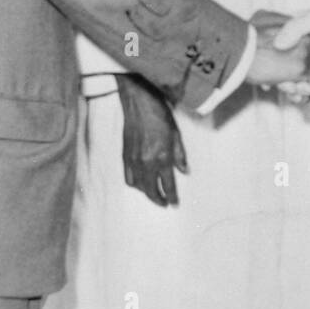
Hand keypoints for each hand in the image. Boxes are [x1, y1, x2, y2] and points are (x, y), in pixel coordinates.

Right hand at [116, 74, 185, 207]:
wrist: (140, 104)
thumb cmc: (160, 116)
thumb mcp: (177, 136)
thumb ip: (180, 156)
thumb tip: (184, 171)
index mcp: (163, 158)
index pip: (168, 185)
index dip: (172, 197)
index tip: (175, 204)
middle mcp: (147, 162)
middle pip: (152, 191)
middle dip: (159, 200)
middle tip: (165, 203)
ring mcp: (134, 161)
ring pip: (140, 187)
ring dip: (147, 194)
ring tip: (154, 194)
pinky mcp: (125, 156)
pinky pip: (128, 178)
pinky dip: (135, 185)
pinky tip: (140, 185)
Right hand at [246, 10, 309, 102]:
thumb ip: (295, 28)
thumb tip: (278, 44)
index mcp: (286, 33)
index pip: (265, 46)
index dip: (259, 59)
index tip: (258, 70)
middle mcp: (290, 50)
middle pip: (273, 68)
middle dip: (275, 79)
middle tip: (283, 84)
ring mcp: (300, 64)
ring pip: (285, 80)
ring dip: (287, 89)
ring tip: (296, 90)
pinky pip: (299, 88)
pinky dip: (298, 95)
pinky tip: (301, 96)